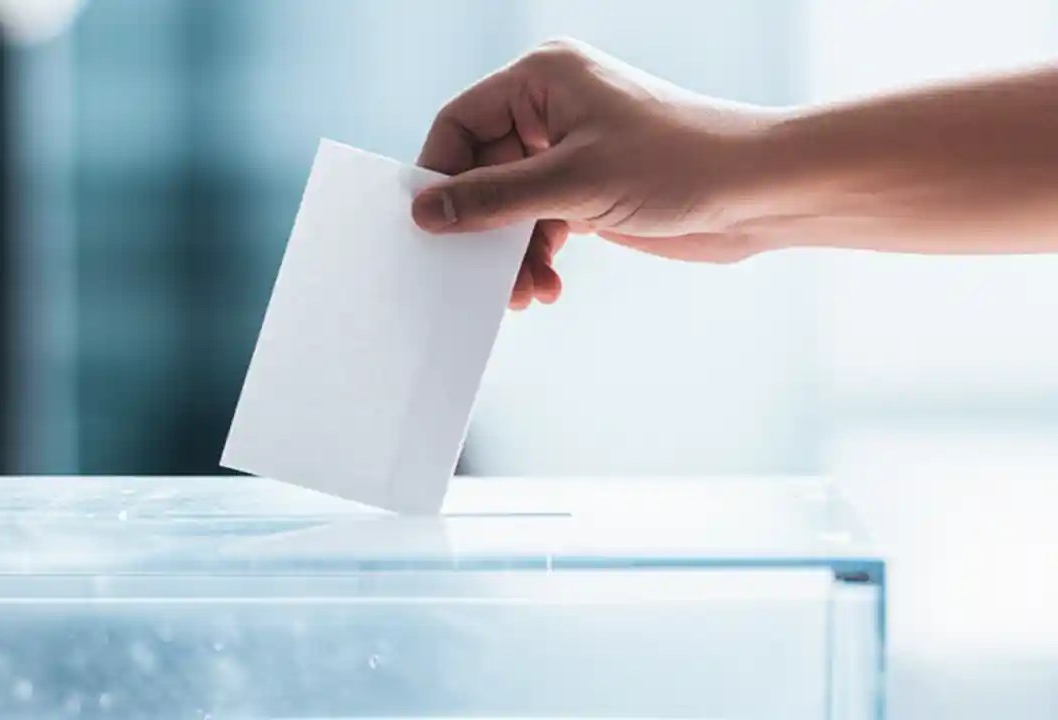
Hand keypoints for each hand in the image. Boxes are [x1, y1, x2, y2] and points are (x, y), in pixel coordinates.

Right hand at [412, 39, 781, 308]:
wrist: (757, 193)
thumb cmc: (678, 162)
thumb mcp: (573, 183)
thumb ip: (493, 200)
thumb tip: (426, 213)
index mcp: (543, 79)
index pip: (460, 122)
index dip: (438, 173)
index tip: (428, 226)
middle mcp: (551, 110)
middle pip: (481, 170)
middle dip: (481, 227)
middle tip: (475, 274)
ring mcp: (569, 151)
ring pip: (509, 206)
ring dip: (510, 252)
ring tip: (522, 293)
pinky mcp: (587, 190)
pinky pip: (538, 224)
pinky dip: (537, 257)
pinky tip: (548, 286)